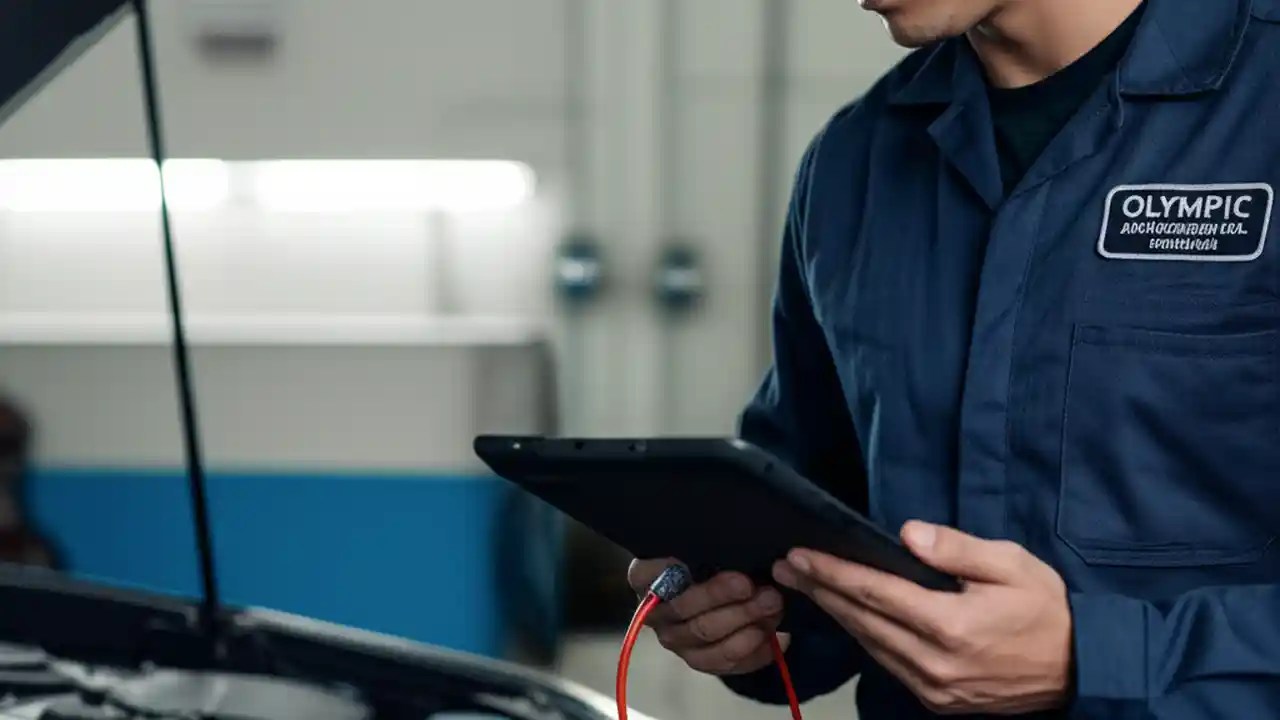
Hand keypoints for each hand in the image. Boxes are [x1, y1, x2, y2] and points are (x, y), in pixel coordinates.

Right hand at [628, 558, 788, 674]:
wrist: (728, 594)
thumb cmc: (713, 561)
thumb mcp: (706, 547)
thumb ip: (709, 546)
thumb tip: (731, 541)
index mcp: (646, 578)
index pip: (647, 574)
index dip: (675, 568)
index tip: (707, 561)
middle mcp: (656, 613)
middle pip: (686, 608)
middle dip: (725, 597)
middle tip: (758, 586)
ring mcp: (676, 641)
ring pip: (708, 636)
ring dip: (745, 620)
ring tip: (774, 606)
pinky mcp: (700, 661)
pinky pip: (725, 662)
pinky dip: (754, 649)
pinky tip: (776, 635)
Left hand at [774, 522, 1071, 714]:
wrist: (1081, 668)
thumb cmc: (1046, 609)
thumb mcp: (1012, 564)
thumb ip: (957, 549)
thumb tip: (908, 535)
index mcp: (951, 626)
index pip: (875, 593)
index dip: (832, 572)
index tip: (799, 554)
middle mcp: (934, 662)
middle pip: (861, 620)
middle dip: (819, 590)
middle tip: (784, 567)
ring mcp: (933, 687)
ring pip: (869, 645)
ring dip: (834, 613)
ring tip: (804, 585)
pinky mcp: (937, 701)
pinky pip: (887, 664)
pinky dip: (863, 637)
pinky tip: (846, 616)